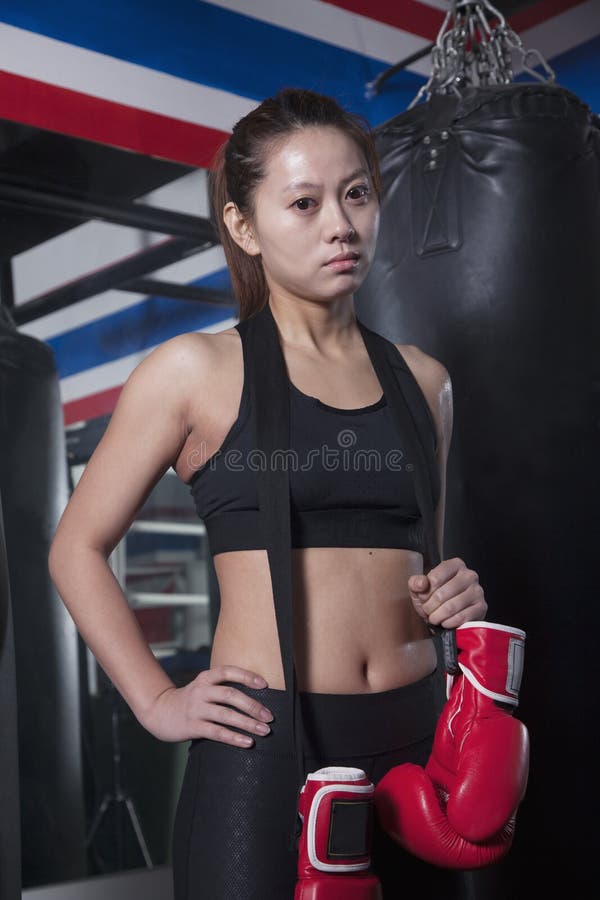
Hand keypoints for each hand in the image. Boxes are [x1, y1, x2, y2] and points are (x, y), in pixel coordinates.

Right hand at [140, 665, 273, 745]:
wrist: (159, 712)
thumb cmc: (190, 701)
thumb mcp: (203, 687)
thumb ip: (222, 688)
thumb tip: (255, 698)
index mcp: (205, 678)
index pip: (228, 671)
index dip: (247, 676)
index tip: (265, 685)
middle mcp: (201, 691)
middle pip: (231, 695)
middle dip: (253, 706)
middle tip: (270, 716)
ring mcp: (196, 709)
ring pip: (226, 715)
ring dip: (248, 723)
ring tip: (265, 731)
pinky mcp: (193, 726)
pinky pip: (217, 732)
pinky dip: (234, 738)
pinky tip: (248, 742)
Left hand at [408, 557, 486, 629]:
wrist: (448, 614)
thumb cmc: (434, 597)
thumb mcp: (420, 588)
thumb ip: (416, 583)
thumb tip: (421, 583)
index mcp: (455, 565)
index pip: (435, 578)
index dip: (425, 592)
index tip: (423, 598)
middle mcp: (469, 575)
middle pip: (442, 594)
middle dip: (430, 607)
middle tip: (427, 611)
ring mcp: (477, 591)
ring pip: (451, 607)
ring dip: (438, 616)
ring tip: (434, 617)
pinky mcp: (482, 607)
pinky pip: (461, 618)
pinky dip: (449, 623)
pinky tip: (445, 622)